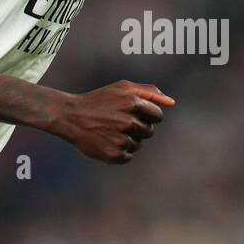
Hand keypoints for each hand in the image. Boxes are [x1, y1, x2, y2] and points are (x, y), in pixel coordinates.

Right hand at [53, 80, 175, 163]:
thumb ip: (149, 92)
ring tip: (110, 130)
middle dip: (138, 127)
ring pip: (139, 144)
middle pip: (149, 131)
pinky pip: (128, 156)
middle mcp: (129, 122)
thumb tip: (172, 103)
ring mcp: (121, 139)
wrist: (71, 116)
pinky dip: (120, 151)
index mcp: (134, 103)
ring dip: (128, 139)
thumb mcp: (123, 88)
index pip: (158, 116)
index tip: (133, 113)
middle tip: (118, 122)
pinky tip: (106, 141)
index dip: (147, 115)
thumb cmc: (100, 100)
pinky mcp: (114, 155)